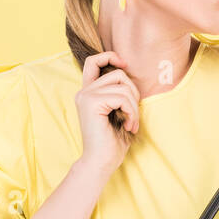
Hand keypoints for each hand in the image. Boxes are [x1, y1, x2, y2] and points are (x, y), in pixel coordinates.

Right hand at [76, 50, 138, 172]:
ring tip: (131, 124)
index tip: (124, 64)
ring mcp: (86, 96)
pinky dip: (132, 112)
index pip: (93, 62)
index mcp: (88, 93)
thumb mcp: (118, 112)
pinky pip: (122, 97)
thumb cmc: (112, 142)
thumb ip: (119, 94)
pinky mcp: (91, 103)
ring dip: (134, 107)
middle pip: (118, 74)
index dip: (109, 56)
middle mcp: (84, 92)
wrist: (101, 162)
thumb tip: (130, 76)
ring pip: (123, 87)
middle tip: (133, 115)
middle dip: (133, 94)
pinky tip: (128, 127)